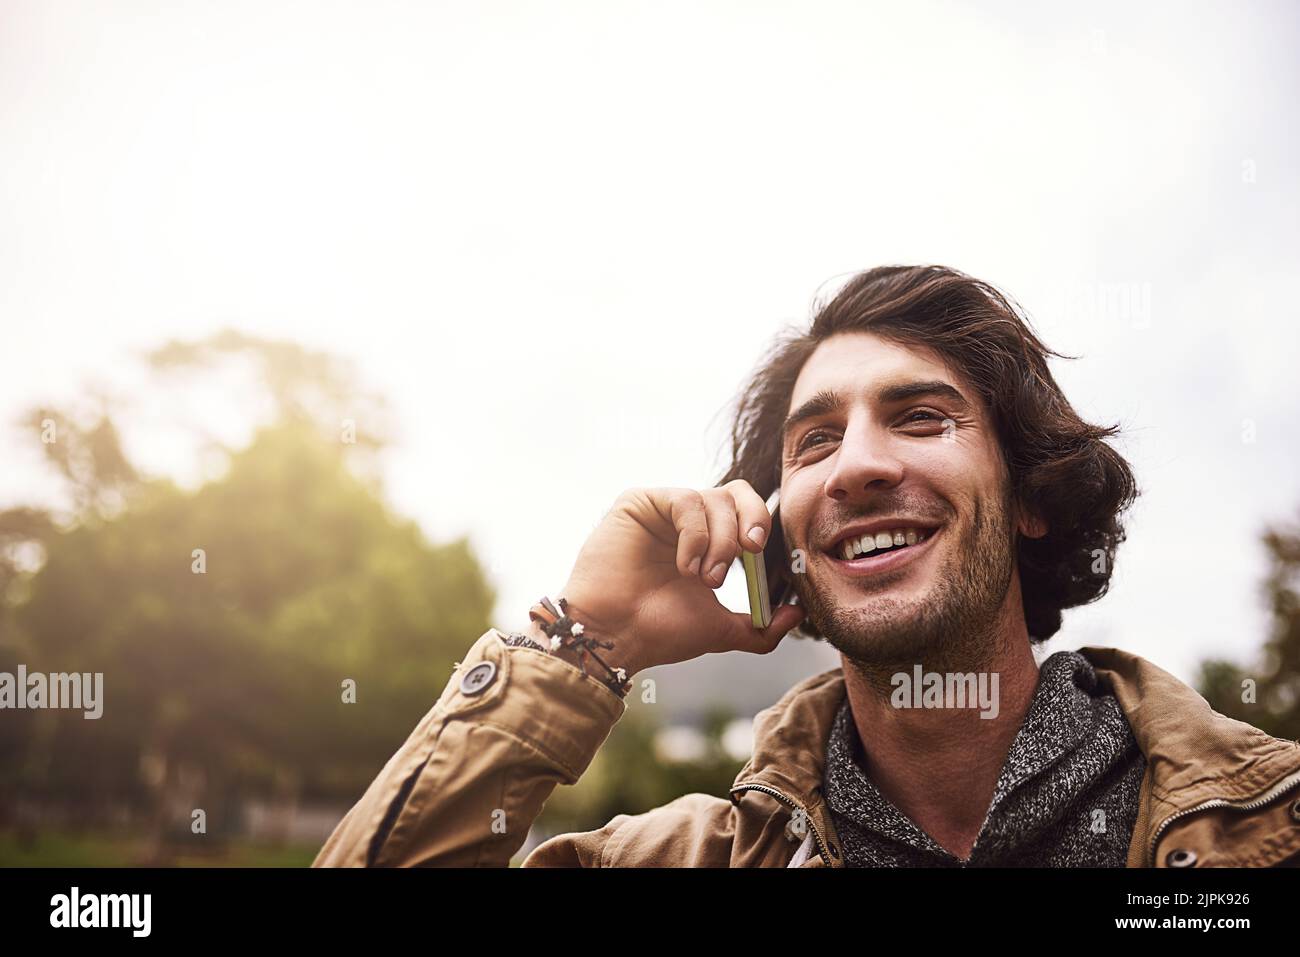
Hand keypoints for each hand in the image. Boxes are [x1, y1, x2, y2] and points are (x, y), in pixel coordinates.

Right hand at [552, 480, 805, 676]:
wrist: (616, 636)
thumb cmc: (659, 631)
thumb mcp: (721, 630)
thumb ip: (761, 627)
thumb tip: (797, 614)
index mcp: (709, 542)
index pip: (747, 511)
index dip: (760, 524)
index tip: (761, 554)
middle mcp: (688, 522)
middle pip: (737, 491)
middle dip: (752, 519)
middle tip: (750, 550)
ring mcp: (663, 510)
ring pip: (713, 499)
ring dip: (720, 541)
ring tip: (703, 577)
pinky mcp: (640, 502)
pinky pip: (684, 499)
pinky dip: (695, 535)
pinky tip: (684, 564)